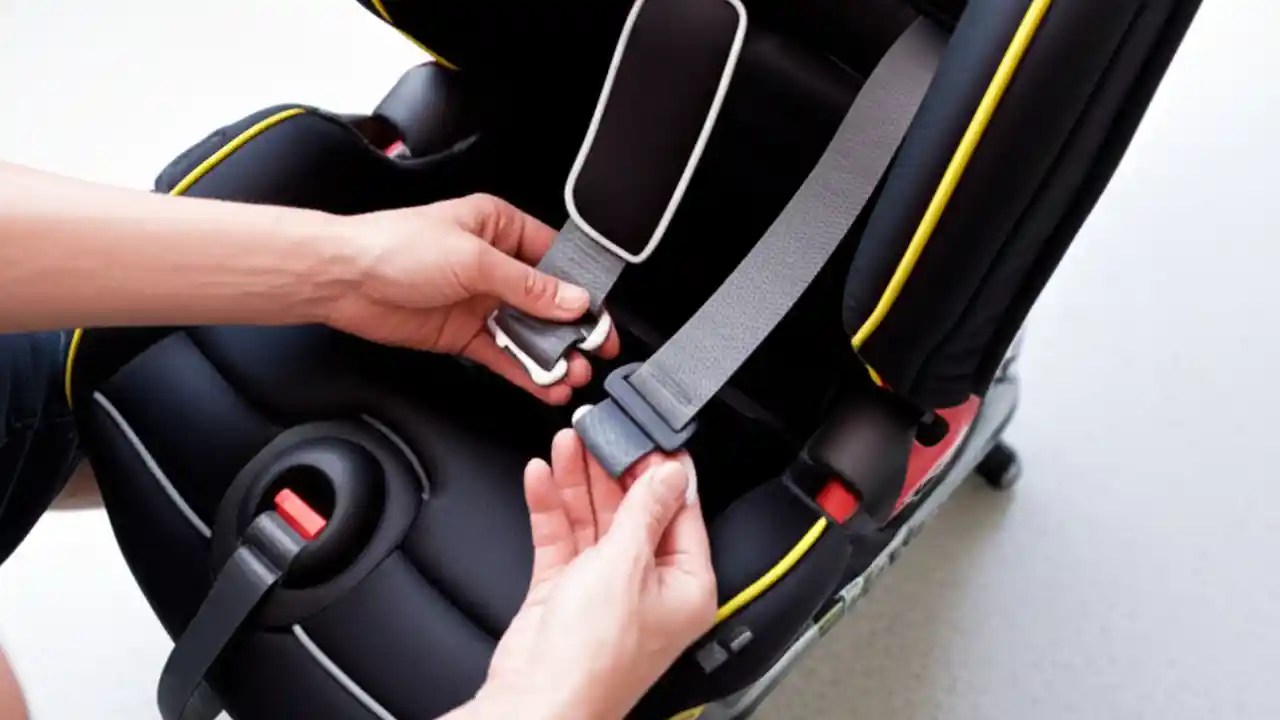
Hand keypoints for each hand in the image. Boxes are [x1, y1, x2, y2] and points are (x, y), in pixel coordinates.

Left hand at [325, 194, 619, 404]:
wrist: (342, 280)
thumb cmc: (394, 247)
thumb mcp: (473, 260)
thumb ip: (527, 286)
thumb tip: (572, 300)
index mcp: (498, 227)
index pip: (554, 259)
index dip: (580, 287)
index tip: (601, 314)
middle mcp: (493, 264)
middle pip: (546, 300)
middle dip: (571, 329)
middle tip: (595, 352)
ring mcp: (479, 301)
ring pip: (527, 332)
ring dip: (551, 355)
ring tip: (572, 376)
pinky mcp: (463, 333)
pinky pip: (503, 354)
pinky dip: (524, 371)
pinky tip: (544, 386)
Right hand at [467, 430, 717, 718]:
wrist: (538, 702)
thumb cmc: (593, 657)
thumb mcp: (626, 564)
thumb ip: (644, 510)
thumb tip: (670, 473)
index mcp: (685, 585)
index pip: (681, 513)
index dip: (662, 472)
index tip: (647, 436)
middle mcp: (648, 587)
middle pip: (633, 512)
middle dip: (612, 469)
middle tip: (598, 430)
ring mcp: (604, 590)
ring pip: (594, 521)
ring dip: (579, 480)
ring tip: (567, 440)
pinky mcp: (565, 592)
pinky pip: (562, 539)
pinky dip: (551, 507)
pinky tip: (542, 476)